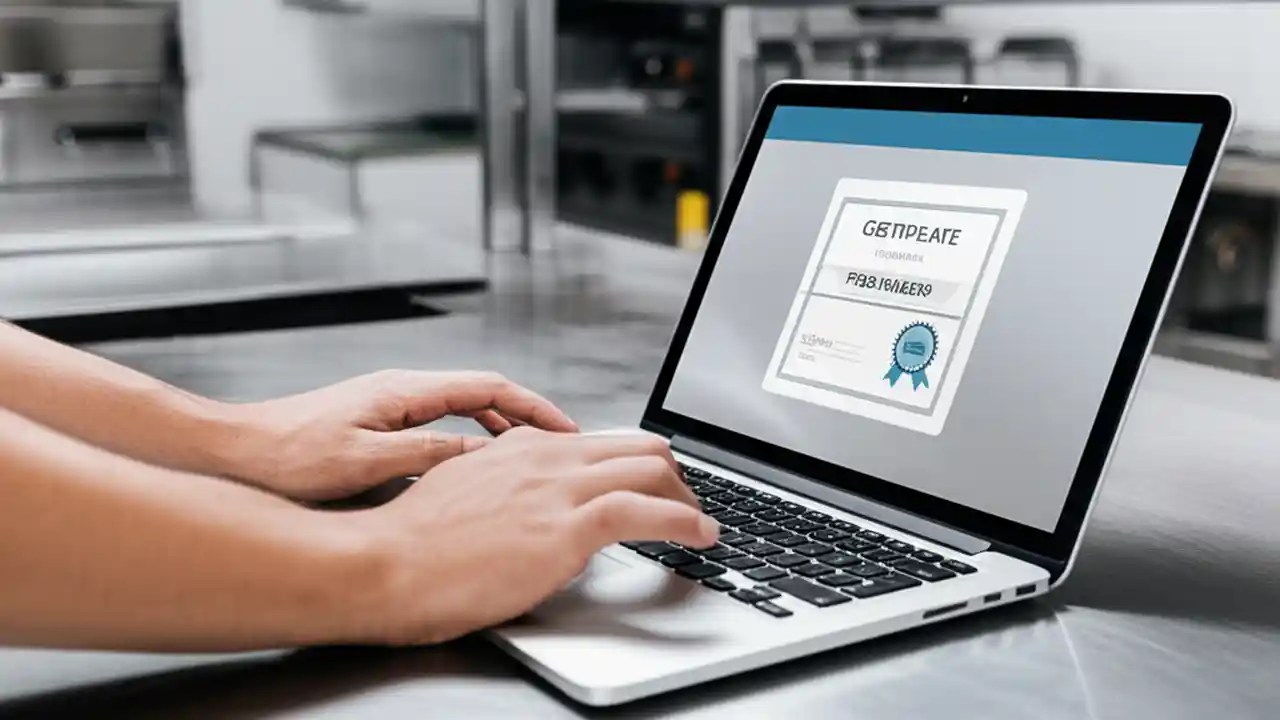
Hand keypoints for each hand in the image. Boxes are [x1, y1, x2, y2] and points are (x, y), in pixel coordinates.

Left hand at [227, 370, 578, 500]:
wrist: (233, 453)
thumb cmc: (286, 457)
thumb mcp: (366, 462)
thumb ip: (430, 453)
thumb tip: (483, 451)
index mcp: (403, 391)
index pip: (488, 386)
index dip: (533, 407)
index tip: (565, 429)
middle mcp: (399, 389)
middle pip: (481, 392)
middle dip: (525, 415)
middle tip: (558, 444)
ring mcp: (388, 403)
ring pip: (461, 406)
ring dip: (499, 425)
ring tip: (527, 454)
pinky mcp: (376, 421)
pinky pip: (439, 421)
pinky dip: (469, 435)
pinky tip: (473, 461)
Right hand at [353, 427, 717, 645]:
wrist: (384, 564)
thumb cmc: (411, 545)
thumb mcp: (463, 496)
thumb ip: (503, 491)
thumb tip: (529, 509)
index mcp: (522, 449)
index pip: (602, 443)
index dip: (638, 467)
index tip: (654, 490)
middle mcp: (546, 457)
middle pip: (638, 447)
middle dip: (674, 478)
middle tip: (686, 508)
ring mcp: (558, 488)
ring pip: (650, 469)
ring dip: (688, 500)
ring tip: (701, 526)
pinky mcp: (566, 526)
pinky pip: (645, 511)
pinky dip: (684, 523)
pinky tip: (701, 537)